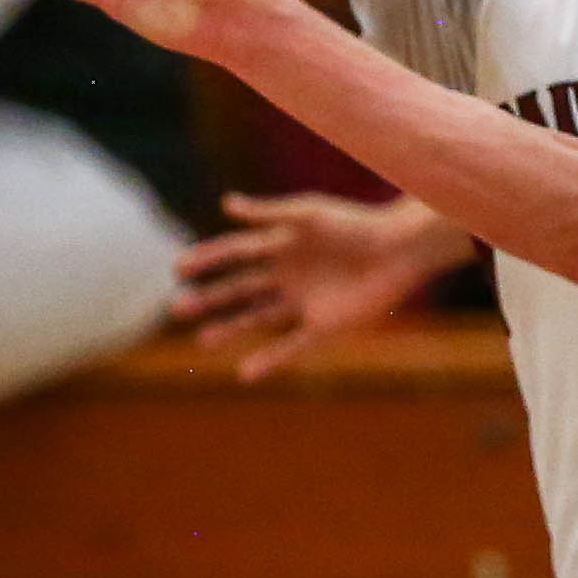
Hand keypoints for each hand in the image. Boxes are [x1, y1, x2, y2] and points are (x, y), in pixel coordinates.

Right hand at [175, 191, 466, 377]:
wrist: (399, 250)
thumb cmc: (356, 225)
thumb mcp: (309, 214)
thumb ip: (269, 213)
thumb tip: (225, 205)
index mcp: (284, 244)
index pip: (236, 252)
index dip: (208, 259)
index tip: (179, 266)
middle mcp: (289, 274)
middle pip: (241, 288)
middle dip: (210, 297)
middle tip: (177, 307)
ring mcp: (305, 300)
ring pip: (258, 316)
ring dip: (230, 327)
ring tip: (202, 339)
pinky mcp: (325, 324)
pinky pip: (292, 345)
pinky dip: (270, 359)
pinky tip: (245, 372)